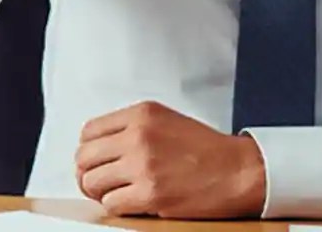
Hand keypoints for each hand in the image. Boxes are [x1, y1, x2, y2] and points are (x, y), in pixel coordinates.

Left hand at [75, 101, 266, 218]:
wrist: (237, 171)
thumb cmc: (205, 150)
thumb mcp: (166, 121)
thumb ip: (132, 127)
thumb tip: (99, 148)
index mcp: (141, 114)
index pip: (89, 131)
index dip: (88, 150)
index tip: (96, 161)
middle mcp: (138, 136)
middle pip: (84, 157)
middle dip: (87, 173)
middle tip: (99, 183)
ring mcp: (143, 165)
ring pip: (92, 183)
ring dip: (101, 192)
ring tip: (116, 193)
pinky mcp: (150, 193)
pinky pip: (111, 204)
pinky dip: (117, 207)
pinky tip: (133, 203)